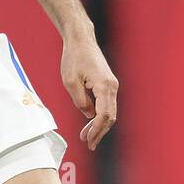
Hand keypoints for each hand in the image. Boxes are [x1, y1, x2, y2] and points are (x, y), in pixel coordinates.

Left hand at [60, 29, 118, 150]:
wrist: (81, 40)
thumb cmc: (74, 58)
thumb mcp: (70, 82)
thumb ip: (80, 101)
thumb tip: (88, 115)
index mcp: (105, 87)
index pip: (104, 116)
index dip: (96, 130)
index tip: (87, 140)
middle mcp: (112, 87)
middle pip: (110, 117)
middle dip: (99, 132)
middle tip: (88, 144)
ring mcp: (112, 85)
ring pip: (110, 112)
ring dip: (99, 125)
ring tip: (87, 137)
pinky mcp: (108, 83)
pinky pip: (107, 104)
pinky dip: (100, 115)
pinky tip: (90, 122)